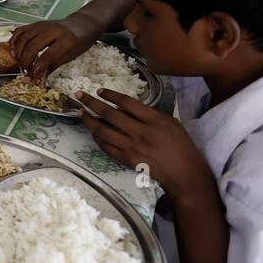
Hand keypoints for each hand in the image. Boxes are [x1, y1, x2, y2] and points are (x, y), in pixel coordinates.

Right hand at [9, 17, 98, 83]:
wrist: (81, 25)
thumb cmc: (78, 43)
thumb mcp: (69, 56)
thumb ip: (51, 67)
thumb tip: (38, 81)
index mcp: (66, 40)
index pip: (47, 55)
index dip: (38, 67)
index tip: (32, 76)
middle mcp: (53, 30)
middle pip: (33, 46)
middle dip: (26, 61)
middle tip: (24, 70)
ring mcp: (43, 25)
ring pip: (24, 38)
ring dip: (18, 52)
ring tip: (19, 62)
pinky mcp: (37, 23)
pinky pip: (21, 30)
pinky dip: (15, 40)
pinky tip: (14, 50)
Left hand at [77, 90, 212, 198]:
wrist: (184, 173)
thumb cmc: (181, 145)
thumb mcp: (171, 122)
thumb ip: (149, 114)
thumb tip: (125, 107)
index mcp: (154, 120)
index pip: (127, 102)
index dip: (111, 95)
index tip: (99, 90)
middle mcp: (141, 132)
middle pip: (110, 114)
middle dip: (91, 102)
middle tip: (79, 94)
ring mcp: (132, 147)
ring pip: (103, 131)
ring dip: (88, 120)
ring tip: (79, 112)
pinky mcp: (127, 160)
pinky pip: (106, 147)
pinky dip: (96, 138)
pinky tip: (92, 131)